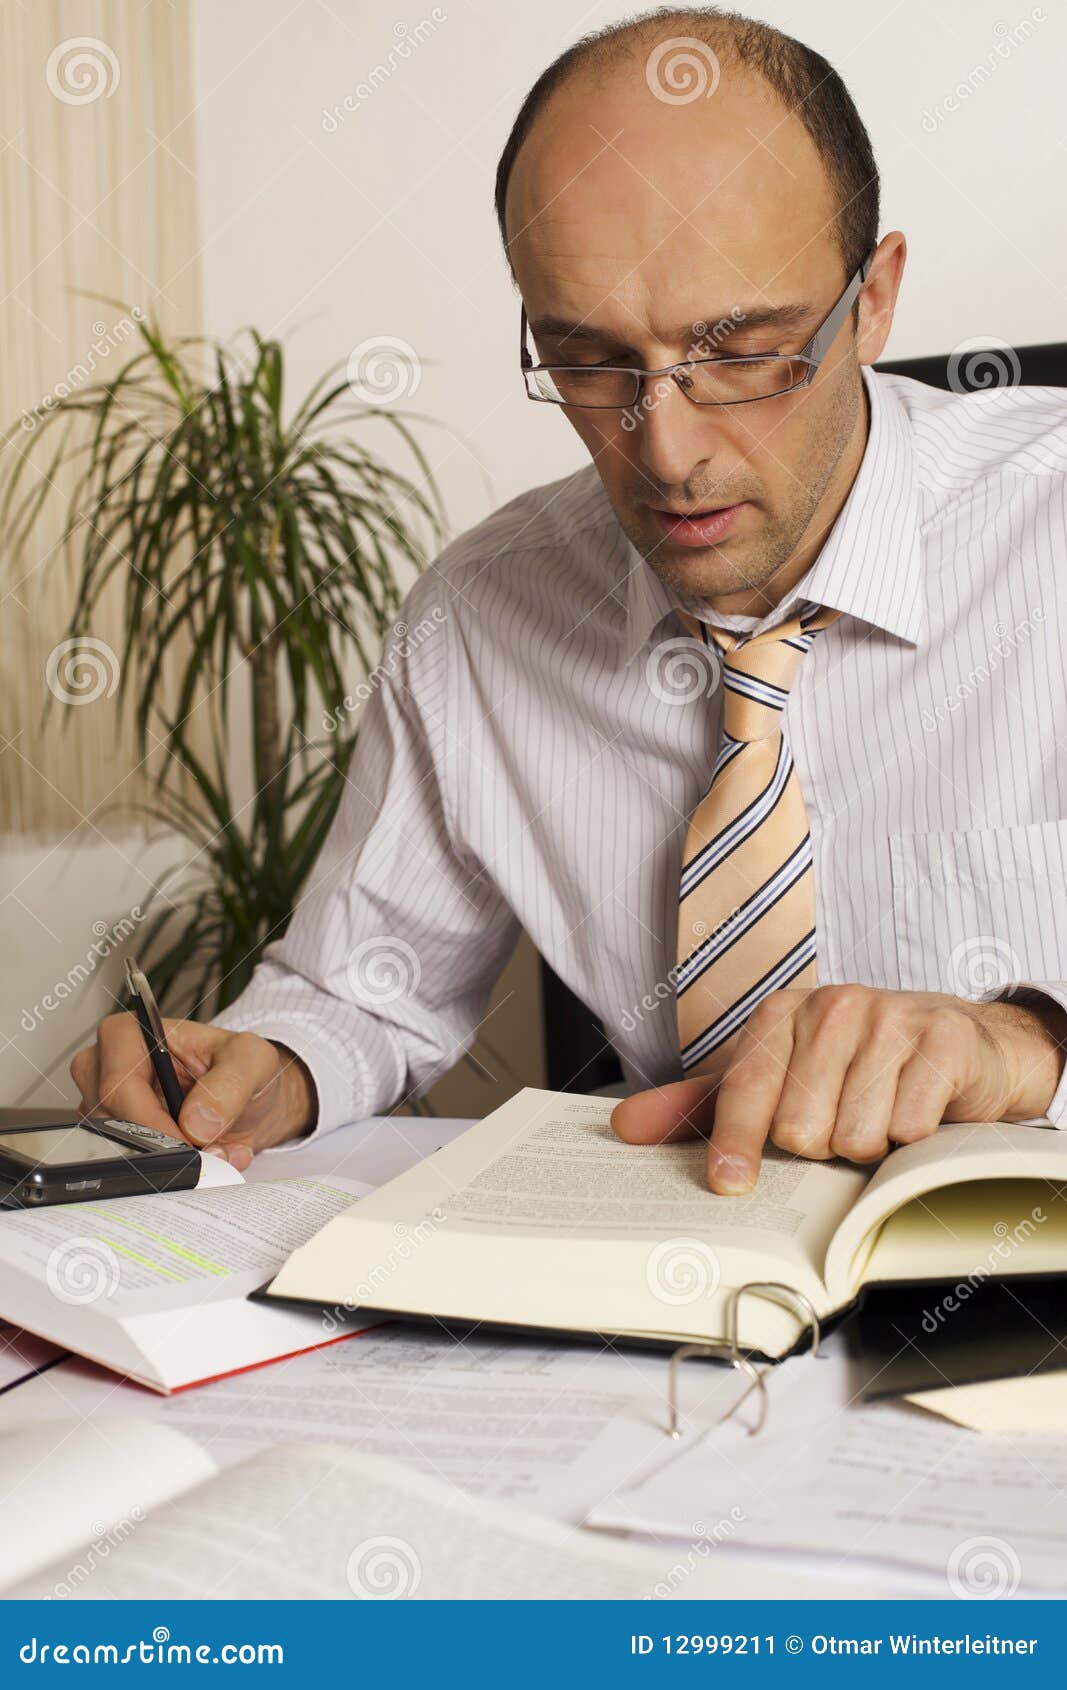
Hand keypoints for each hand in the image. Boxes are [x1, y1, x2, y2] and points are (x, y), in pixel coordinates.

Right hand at [71, 1016, 316, 1170]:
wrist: (251, 1100)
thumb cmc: (242, 1068)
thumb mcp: (252, 1061)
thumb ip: (230, 1085)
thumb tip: (195, 1123)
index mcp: (128, 1034)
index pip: (118, 1086)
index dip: (151, 1122)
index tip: (187, 1143)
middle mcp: (106, 1068)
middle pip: (110, 1122)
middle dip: (163, 1146)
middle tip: (206, 1153)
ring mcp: (105, 1105)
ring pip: (118, 1148)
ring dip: (170, 1160)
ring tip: (212, 1149)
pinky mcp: (113, 1136)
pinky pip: (129, 1164)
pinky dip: (168, 1169)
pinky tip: (200, 1157)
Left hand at [612, 984, 1066, 1194]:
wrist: (956, 1043)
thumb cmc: (854, 1068)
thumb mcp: (775, 1081)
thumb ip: (702, 1107)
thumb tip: (623, 1127)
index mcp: (781, 1014)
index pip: (744, 1089)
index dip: (736, 1144)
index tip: (731, 1185)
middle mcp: (832, 1006)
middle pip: (800, 1126)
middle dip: (821, 1147)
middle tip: (839, 1127)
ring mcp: (890, 1018)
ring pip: (854, 1133)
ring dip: (867, 1147)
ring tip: (877, 1120)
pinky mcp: (941, 1040)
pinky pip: (908, 1125)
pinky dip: (910, 1138)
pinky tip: (914, 1114)